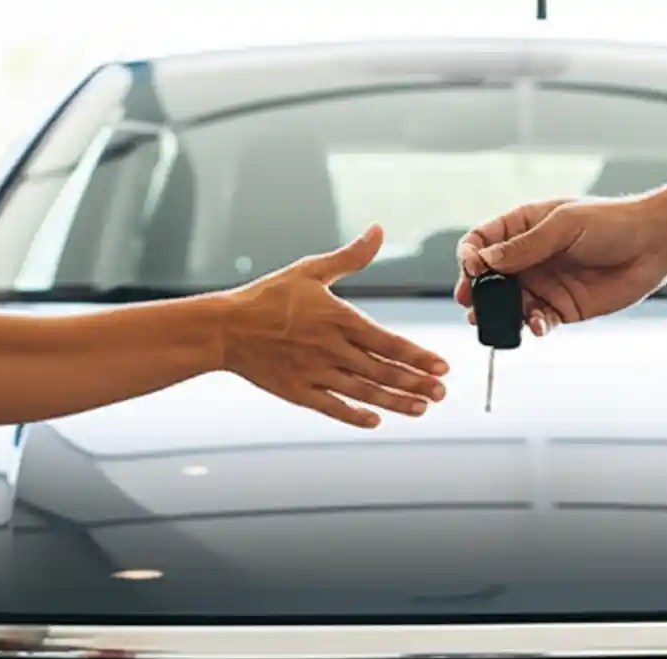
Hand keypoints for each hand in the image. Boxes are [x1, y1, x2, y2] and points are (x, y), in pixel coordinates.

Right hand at [223, 225, 448, 427]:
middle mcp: (331, 350)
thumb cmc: (266, 297)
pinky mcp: (298, 392)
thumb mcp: (309, 270)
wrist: (224, 328)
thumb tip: (378, 230)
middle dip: (416, 384)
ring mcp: (315, 373)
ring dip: (396, 402)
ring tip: (421, 409)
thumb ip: (350, 256)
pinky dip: (356, 415)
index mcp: (338, 319)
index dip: (418, 357)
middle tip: (442, 393)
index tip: (442, 367)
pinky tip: (376, 420)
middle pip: (383, 371)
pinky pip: (334, 408)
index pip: (388, 342)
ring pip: (365, 392)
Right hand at [454, 197, 666, 334]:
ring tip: (492, 323)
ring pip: (509, 304)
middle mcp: (529, 258)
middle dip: (478, 291)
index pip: (482, 241)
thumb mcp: (563, 227)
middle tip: (471, 304)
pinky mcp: (561, 308)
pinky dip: (531, 326)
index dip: (471, 255)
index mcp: (524, 227)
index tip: (471, 269)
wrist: (653, 246)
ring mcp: (544, 284)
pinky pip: (536, 321)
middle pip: (489, 278)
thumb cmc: (611, 223)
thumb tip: (485, 260)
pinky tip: (535, 326)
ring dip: (499, 314)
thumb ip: (525, 246)